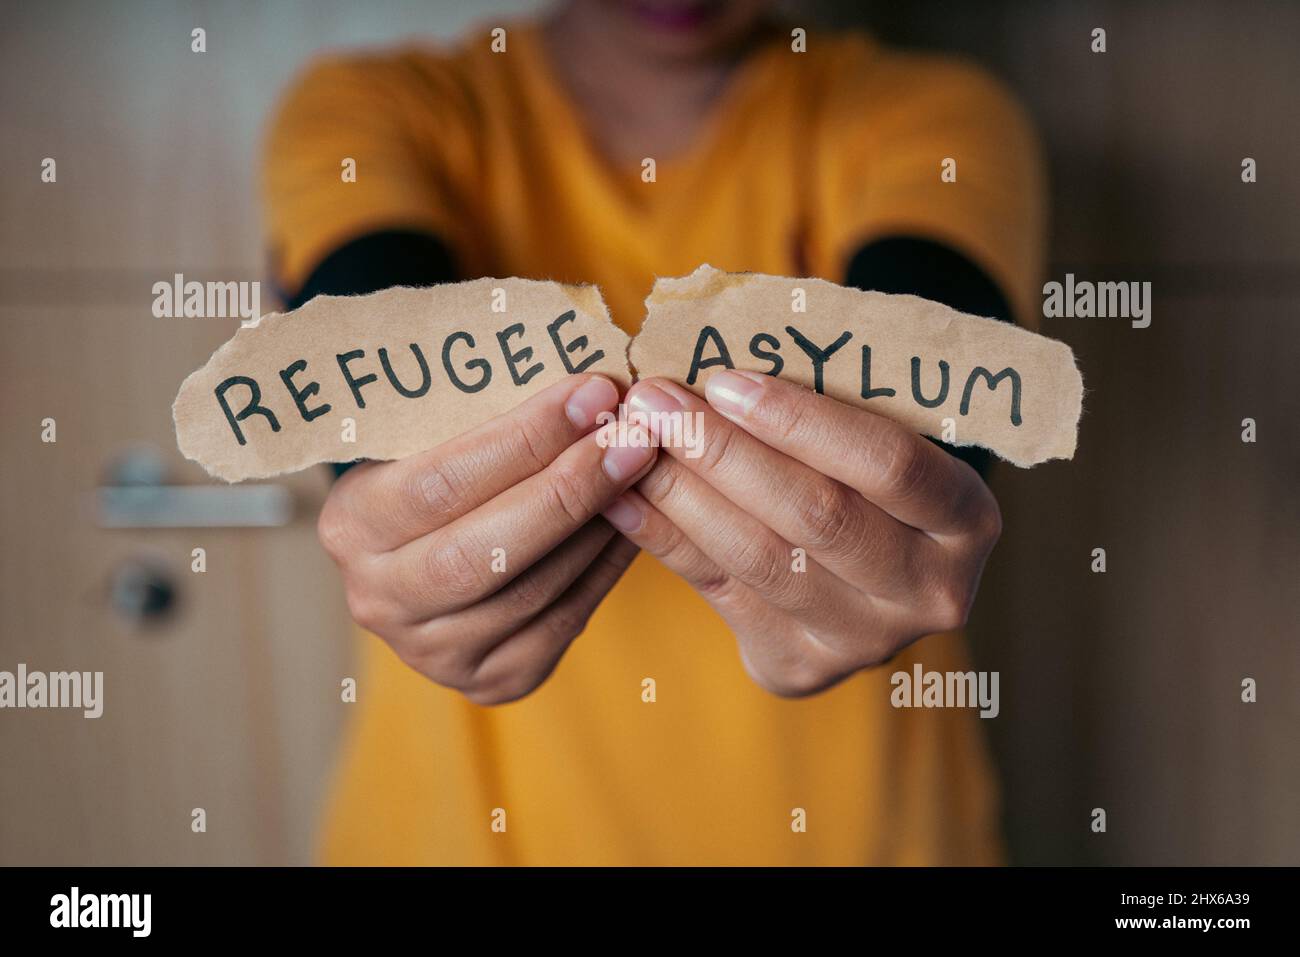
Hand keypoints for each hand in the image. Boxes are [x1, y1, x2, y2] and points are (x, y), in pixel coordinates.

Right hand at [318, 374, 655, 704]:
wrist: (420, 554)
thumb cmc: (439, 467)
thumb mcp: (430, 435)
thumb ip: (486, 410)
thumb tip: (586, 382)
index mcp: (352, 524)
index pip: (442, 481)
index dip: (525, 439)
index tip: (594, 393)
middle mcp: (380, 598)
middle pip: (483, 552)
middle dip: (569, 489)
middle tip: (633, 438)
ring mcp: (432, 652)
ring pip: (533, 591)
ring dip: (600, 525)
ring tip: (644, 469)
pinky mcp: (491, 680)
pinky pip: (564, 622)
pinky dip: (607, 567)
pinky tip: (636, 517)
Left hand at [602, 371, 1001, 696]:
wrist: (867, 573)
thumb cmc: (859, 469)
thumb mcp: (877, 433)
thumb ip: (826, 403)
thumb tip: (714, 355)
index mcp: (966, 519)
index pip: (889, 464)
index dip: (804, 422)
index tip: (725, 381)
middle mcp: (929, 591)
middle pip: (817, 516)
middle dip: (724, 452)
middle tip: (655, 401)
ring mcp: (865, 641)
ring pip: (759, 558)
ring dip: (682, 491)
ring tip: (630, 439)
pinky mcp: (799, 666)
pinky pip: (717, 589)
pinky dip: (661, 536)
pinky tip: (620, 495)